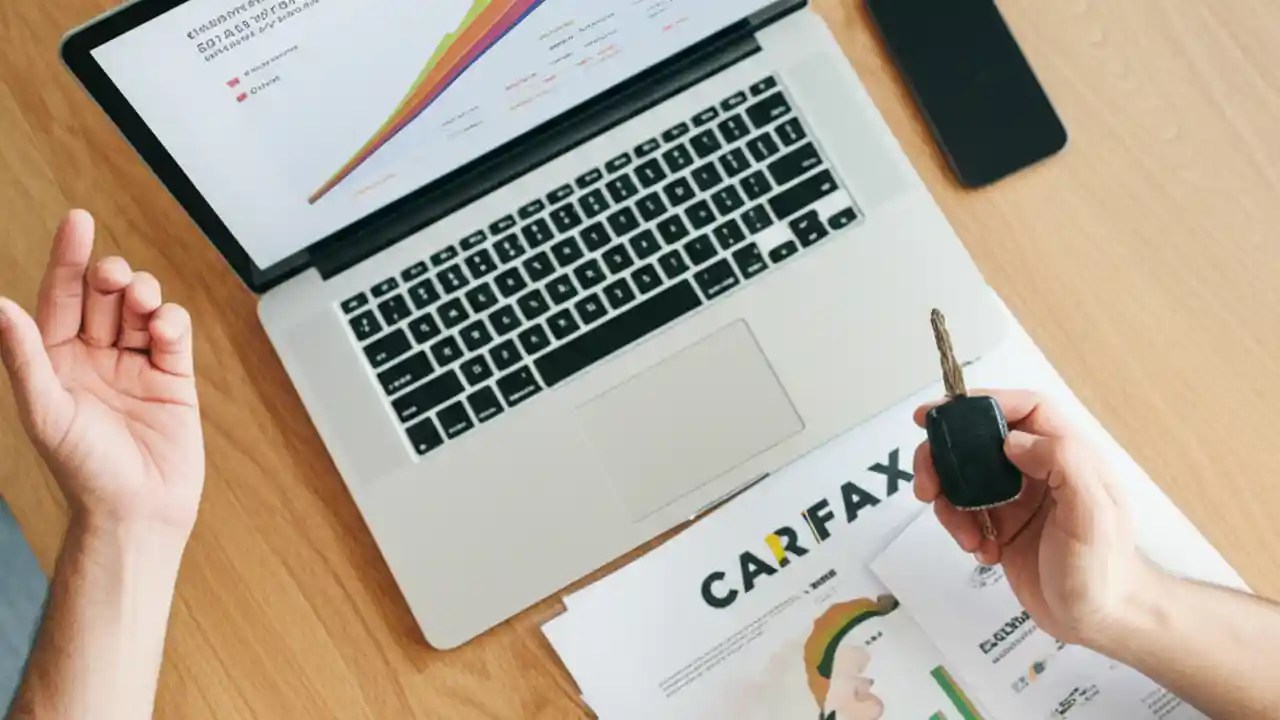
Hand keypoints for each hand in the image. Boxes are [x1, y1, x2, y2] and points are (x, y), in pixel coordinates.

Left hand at [0, 210, 203, 541]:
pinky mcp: (174, 378)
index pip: (61, 297)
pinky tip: (163, 331)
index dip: (68, 258)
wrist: (137, 512)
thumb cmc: (84, 472)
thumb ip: (25, 357)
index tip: (79, 221)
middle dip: (112, 277)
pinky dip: (171, 323)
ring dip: (144, 295)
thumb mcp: (44, 412)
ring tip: (142, 302)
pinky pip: (174, 334)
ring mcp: (136, 366)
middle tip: (116, 277)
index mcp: (56, 362)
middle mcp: (95, 358)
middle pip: (105, 296)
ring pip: (141, 308)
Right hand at [912, 390, 1154, 645]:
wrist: (1099, 621)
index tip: (940, 414)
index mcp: (1067, 456)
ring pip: (964, 477)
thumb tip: (1013, 439)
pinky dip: (960, 528)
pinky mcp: (1001, 525)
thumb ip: (1062, 462)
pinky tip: (981, 550)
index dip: (982, 403)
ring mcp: (1017, 498)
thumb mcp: (1092, 513)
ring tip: (965, 535)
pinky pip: (964, 512)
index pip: (1025, 410)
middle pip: (979, 440)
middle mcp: (1039, 471)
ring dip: (950, 502)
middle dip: (945, 457)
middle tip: (926, 483)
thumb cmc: (1104, 571)